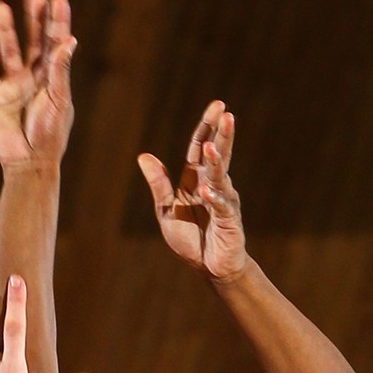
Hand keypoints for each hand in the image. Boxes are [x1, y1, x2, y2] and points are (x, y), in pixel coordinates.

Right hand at [0, 0, 75, 169]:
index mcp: (52, 76)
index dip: (57, 21)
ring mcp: (11, 84)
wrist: (29, 161)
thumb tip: (69, 40)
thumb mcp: (59, 100)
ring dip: (4, 29)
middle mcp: (32, 75)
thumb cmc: (50, 134)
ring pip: (7, 49)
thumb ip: (60, 70)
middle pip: (32, 40)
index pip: (55, 42)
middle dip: (32, 18)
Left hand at [137, 101, 248, 281]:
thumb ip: (159, 185)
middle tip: (227, 114)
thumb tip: (143, 156)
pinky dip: (214, 198)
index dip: (207, 127)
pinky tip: (208, 191)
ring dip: (215, 162)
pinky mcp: (229, 220)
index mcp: (195, 180)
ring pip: (219, 176)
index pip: (200, 148)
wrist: (210, 267)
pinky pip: (220, 206)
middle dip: (221, 134)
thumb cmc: (191, 239)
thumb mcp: (167, 211)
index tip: (218, 105)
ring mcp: (223, 201)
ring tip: (212, 147)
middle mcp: (212, 185)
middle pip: (216, 155)